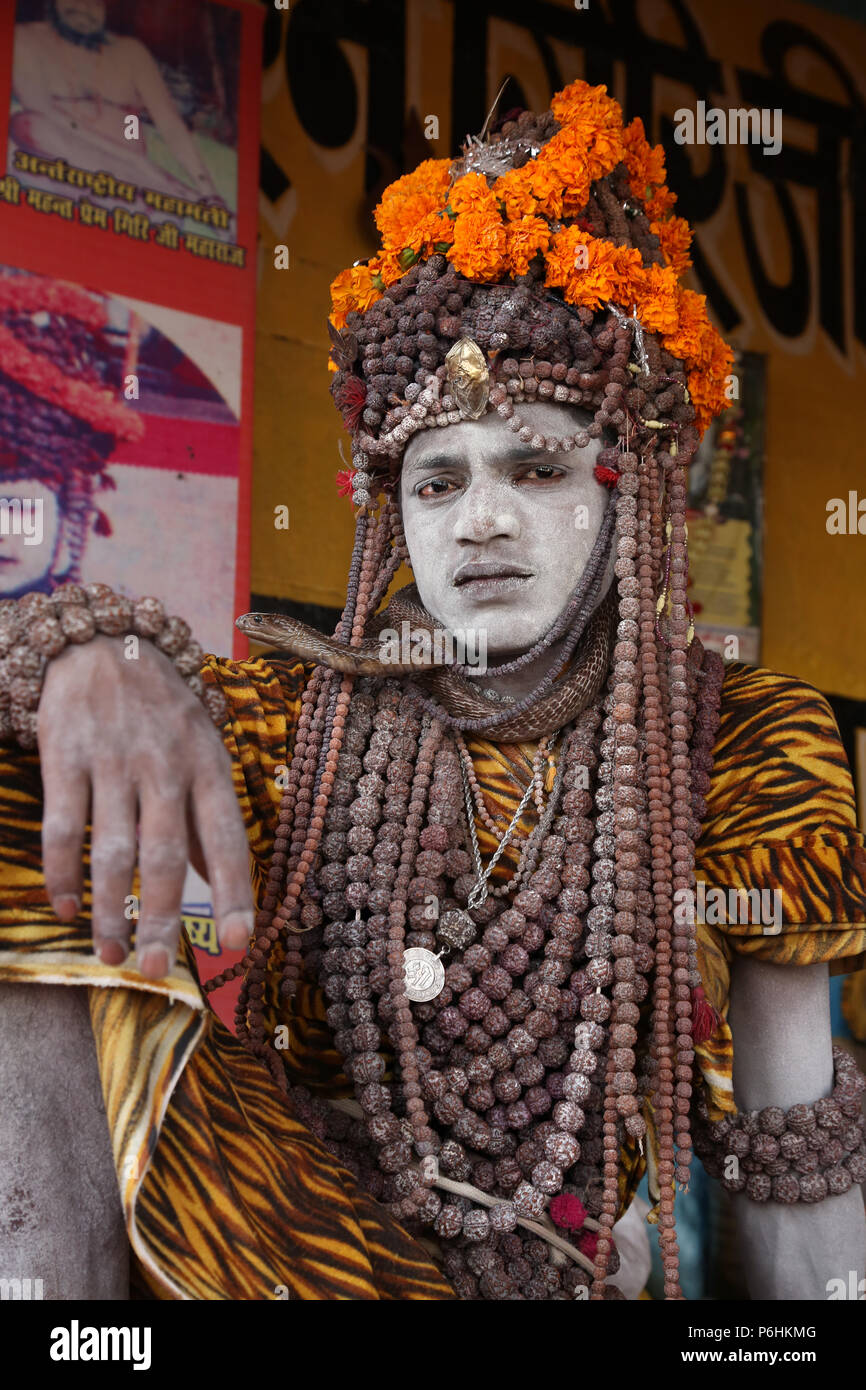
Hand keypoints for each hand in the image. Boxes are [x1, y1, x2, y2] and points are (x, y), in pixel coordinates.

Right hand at [37, 635, 252, 978]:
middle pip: (165, 854)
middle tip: (157, 969)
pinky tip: (66, 908)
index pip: (226, 838)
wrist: (103, 644)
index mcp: (208, 766)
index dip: (232, 891)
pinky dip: (62, 873)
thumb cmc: (162, 712)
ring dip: (110, 910)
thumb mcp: (201, 752)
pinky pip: (63, 826)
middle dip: (163, 917)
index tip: (235, 943)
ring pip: (112, 849)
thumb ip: (205, 817)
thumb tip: (218, 880)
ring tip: (112, 955)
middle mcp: (166, 765)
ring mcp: (114, 760)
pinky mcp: (66, 756)